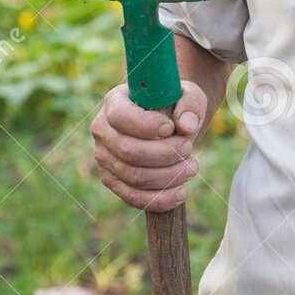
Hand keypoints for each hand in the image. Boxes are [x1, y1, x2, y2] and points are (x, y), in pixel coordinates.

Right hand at [91, 80, 206, 211]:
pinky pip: (133, 197)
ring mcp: (104, 158)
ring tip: (192, 167)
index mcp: (114, 103)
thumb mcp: (186, 94)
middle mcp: (102, 131)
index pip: (121, 117)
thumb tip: (187, 126)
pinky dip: (160, 199)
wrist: (165, 124)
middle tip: (188, 148)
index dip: (147, 126)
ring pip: (134, 177)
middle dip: (166, 154)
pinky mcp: (113, 181)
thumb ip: (190, 103)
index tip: (171, 128)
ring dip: (169, 176)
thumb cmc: (173, 106)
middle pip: (129, 151)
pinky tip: (182, 192)